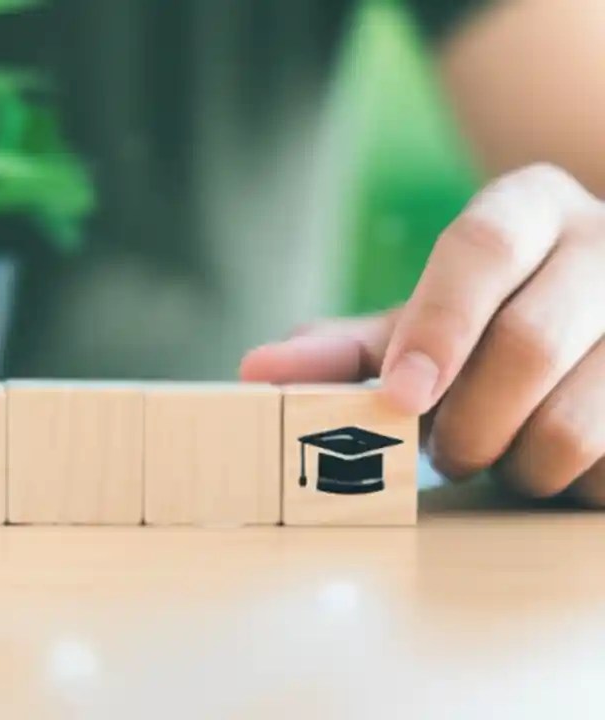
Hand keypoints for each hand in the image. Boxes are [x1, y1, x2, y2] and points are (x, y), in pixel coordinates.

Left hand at [241, 163, 604, 505]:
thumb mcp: (422, 324)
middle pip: (528, 344)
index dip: (435, 328)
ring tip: (507, 453)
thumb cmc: (495, 321)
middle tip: (445, 451)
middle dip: (467, 422)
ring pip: (580, 423)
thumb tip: (256, 371)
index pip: (480, 248)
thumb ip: (346, 348)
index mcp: (530, 207)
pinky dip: (577, 485)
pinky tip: (567, 462)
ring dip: (520, 465)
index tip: (400, 396)